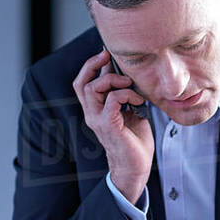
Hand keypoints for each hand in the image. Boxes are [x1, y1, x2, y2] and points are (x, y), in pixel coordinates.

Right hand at [72, 48, 153, 203]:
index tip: (106, 53)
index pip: (83, 82)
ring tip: (130, 85)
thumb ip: (122, 95)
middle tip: (109, 56)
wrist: (135, 166)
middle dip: (94, 64)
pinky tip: (138, 101)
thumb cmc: (134, 141)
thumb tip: (124, 75)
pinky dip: (126, 94)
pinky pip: (113, 99)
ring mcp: (97, 119)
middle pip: (81, 82)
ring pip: (93, 88)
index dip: (92, 65)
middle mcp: (92, 113)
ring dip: (114, 80)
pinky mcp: (108, 125)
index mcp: (95, 109)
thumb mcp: (128, 110)